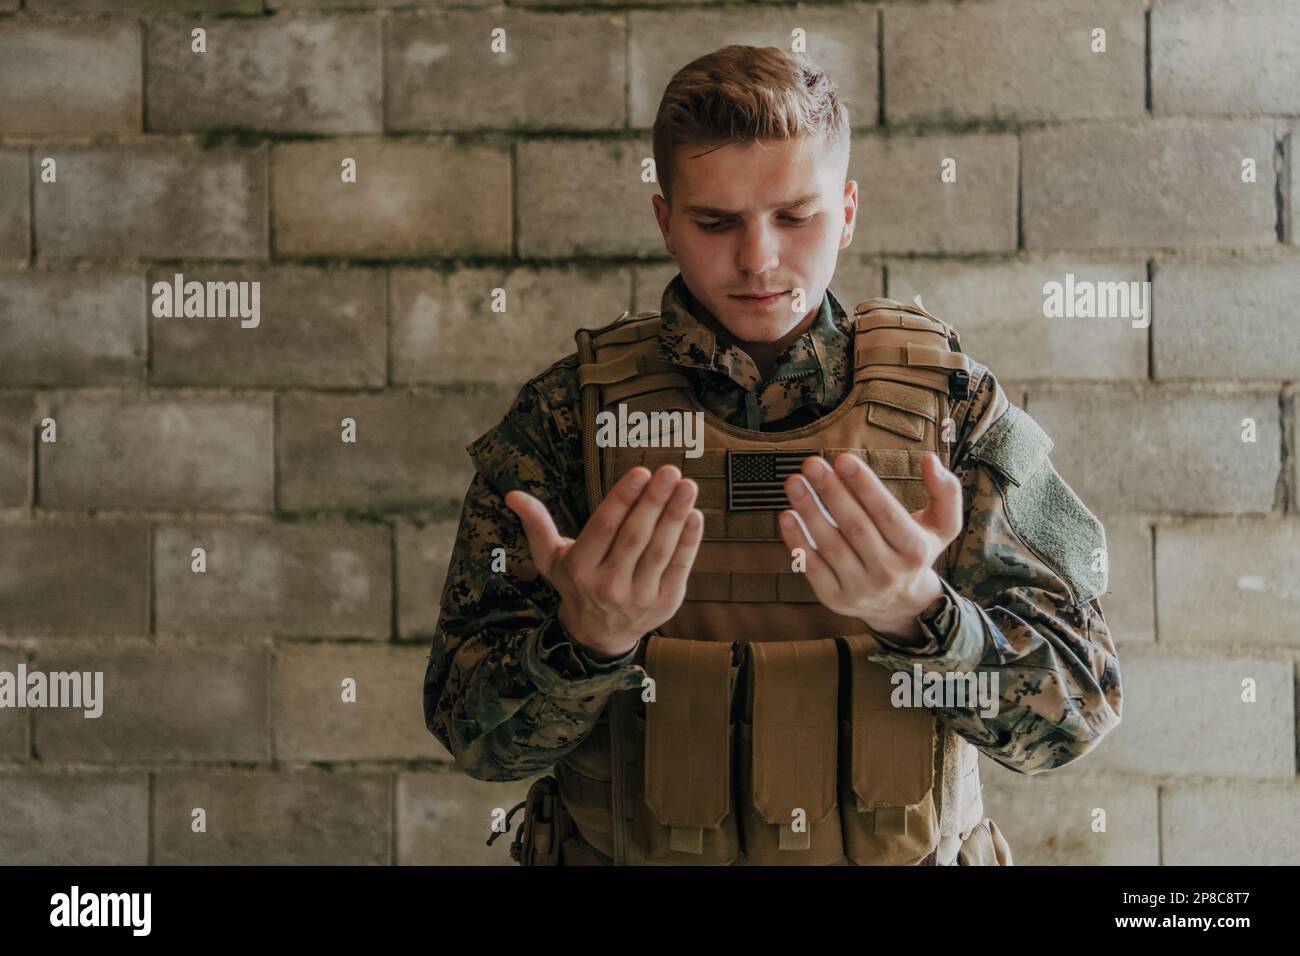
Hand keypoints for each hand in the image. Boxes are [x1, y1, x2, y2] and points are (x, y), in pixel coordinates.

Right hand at [504, 465, 703, 660]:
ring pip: (659, 551)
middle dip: (653, 501)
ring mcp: (639, 596)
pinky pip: (679, 568)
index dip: (623, 499)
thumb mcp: (551, 558)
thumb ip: (536, 524)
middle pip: (634, 537)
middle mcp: (608, 584)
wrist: (599, 633)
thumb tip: (512, 495)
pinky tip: (695, 515)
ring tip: (687, 486)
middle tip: (669, 471)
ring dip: (675, 516)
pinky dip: (689, 541)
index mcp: (580, 568)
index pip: (604, 528)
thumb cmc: (575, 582)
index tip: (641, 472)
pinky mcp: (664, 603)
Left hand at [777, 452, 962, 640]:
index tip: (843, 459)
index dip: (864, 486)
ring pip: (831, 545)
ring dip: (810, 512)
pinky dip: (798, 541)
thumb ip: (946, 491)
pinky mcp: (835, 598)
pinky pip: (812, 568)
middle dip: (832, 492)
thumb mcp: (943, 525)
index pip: (887, 514)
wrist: (901, 604)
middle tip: (812, 464)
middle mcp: (889, 572)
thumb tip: (930, 460)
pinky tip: (787, 515)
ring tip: (794, 483)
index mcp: (915, 550)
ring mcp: (860, 588)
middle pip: (856, 527)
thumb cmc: (916, 551)